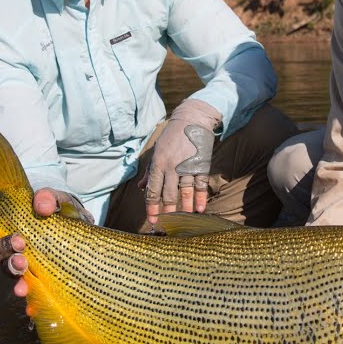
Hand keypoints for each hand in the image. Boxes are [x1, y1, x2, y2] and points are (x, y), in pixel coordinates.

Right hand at [0, 186, 92, 298]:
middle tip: (22, 262)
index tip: (18, 241)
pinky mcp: (43, 280)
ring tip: (23, 288)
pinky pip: (33, 294)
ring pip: (14, 279)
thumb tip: (42, 206)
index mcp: (14, 233)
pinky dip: (32, 302)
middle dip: (10, 264)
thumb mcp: (58, 200)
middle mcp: (17, 252)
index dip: (3, 244)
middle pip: (3, 262)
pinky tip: (33, 309)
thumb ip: (49, 198)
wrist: (81, 224)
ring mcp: (29, 268)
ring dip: (18, 283)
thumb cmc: (63, 211)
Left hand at [143, 99, 220, 226]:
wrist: (193, 118)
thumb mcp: (157, 150)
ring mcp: (187, 166)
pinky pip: (201, 185)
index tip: (152, 219)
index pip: (153, 190)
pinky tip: (199, 209)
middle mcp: (172, 166)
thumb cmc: (172, 135)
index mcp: (158, 163)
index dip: (151, 206)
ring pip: (184, 192)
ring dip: (184, 208)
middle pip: (168, 194)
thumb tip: (140, 188)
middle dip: (166, 211)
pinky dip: (200, 198)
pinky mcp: (202, 164)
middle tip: (165, 225)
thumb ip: (149, 171)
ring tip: (183, 220)